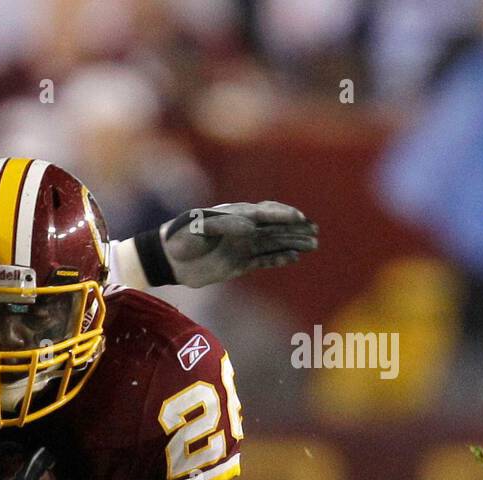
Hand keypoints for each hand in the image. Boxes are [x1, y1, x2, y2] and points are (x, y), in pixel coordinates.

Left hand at [161, 201, 317, 287]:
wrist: (167, 258)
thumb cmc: (181, 237)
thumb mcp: (199, 227)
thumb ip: (224, 226)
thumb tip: (250, 227)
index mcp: (234, 216)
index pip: (264, 213)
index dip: (282, 214)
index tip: (299, 218)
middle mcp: (242, 230)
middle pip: (274, 228)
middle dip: (295, 229)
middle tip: (315, 232)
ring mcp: (241, 247)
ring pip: (273, 244)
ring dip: (292, 244)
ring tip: (312, 245)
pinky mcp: (237, 264)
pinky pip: (262, 260)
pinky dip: (278, 259)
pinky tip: (293, 258)